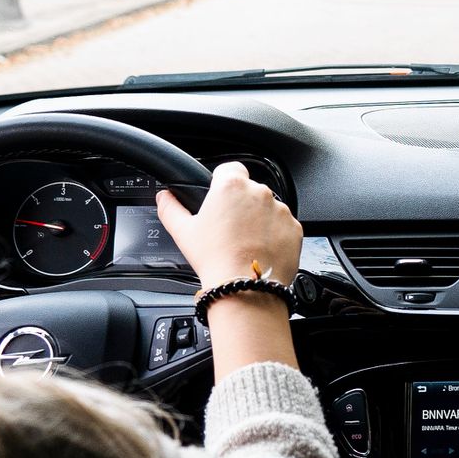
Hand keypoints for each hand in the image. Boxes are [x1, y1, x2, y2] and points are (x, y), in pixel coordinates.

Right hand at [156, 161, 301, 375]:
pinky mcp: (294, 228)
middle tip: (229, 230)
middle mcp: (259, 192)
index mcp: (231, 186)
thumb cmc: (215, 259)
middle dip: (241, 206)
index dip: (223, 183)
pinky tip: (260, 251)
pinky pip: (283, 227)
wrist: (245, 288)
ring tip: (245, 244)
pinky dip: (275, 236)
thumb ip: (170, 208)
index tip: (219, 200)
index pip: (229, 169)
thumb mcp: (183, 232)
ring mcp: (280, 210)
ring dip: (259, 221)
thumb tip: (164, 197)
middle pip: (249, 191)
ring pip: (268, 209)